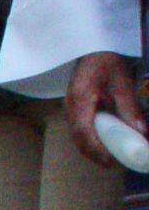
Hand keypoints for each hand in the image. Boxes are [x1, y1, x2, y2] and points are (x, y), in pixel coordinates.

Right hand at [67, 50, 145, 166]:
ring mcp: (69, 107)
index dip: (96, 149)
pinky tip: (100, 143)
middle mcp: (70, 107)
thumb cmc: (108, 60)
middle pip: (77, 138)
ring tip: (107, 158)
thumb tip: (141, 132)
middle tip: (111, 165)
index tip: (110, 160)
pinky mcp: (73, 107)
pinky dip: (88, 139)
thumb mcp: (123, 82)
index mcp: (81, 100)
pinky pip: (78, 128)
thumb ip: (129, 108)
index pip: (84, 131)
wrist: (93, 45)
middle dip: (93, 154)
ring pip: (76, 135)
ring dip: (90, 149)